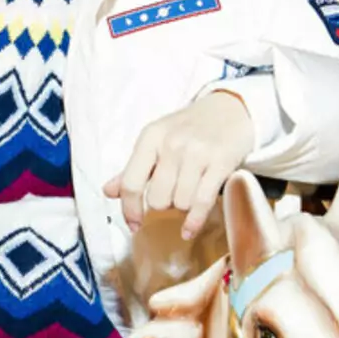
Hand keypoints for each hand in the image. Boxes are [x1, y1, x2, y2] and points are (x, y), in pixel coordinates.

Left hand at [103, 90, 253, 240]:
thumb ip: (134, 168)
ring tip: (190, 190)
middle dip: (164, 204)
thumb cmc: (189, 128)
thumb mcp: (157, 140)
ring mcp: (198, 152)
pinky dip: (194, 221)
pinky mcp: (221, 162)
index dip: (129, 209)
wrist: (230, 108)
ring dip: (183, 205)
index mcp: (151, 137)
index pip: (131, 183)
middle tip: (174, 192)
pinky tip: (188, 229)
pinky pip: (202, 202)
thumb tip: (108, 191)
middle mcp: (172, 143)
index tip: (133, 224)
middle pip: (158, 199)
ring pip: (181, 203)